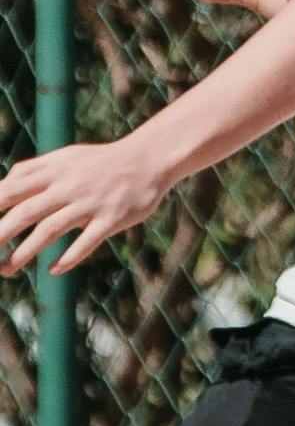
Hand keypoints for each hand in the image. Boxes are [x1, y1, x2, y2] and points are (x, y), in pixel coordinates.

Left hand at [0, 132, 170, 280]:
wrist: (149, 159)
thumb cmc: (102, 161)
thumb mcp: (67, 156)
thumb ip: (35, 168)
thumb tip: (5, 182)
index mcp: (56, 170)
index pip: (15, 188)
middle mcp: (70, 186)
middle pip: (28, 211)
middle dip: (1, 233)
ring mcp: (91, 203)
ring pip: (52, 229)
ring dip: (26, 251)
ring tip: (6, 269)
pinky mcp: (111, 218)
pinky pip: (86, 242)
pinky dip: (68, 258)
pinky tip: (52, 270)